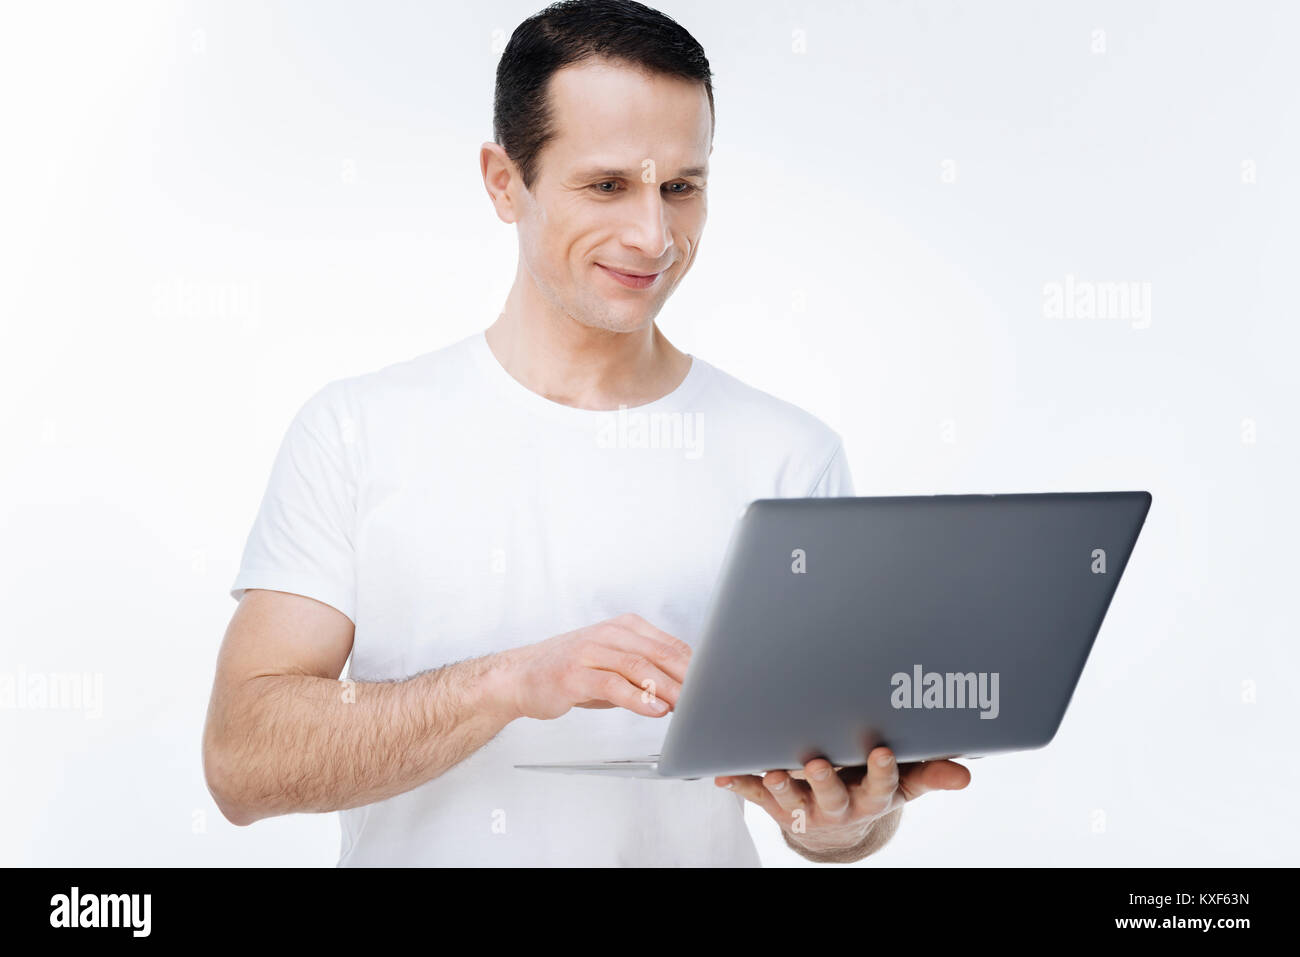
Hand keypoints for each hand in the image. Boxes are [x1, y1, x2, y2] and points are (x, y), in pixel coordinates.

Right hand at [498, 613, 691, 720]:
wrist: (520, 676)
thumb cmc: (571, 672)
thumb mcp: (613, 666)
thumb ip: (645, 673)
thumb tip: (685, 688)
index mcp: (623, 627)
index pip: (669, 644)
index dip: (695, 665)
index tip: (716, 684)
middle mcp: (608, 634)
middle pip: (659, 653)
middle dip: (688, 677)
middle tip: (709, 696)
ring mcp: (590, 652)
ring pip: (638, 666)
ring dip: (667, 687)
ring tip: (688, 705)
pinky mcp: (574, 674)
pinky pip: (612, 685)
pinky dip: (638, 698)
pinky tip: (655, 709)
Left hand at [715, 747, 970, 855]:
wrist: (839, 822)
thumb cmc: (872, 785)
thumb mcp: (906, 784)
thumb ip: (931, 774)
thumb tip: (965, 774)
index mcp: (872, 796)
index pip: (880, 784)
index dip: (880, 770)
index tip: (881, 751)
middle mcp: (838, 805)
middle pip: (831, 796)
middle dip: (824, 779)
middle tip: (817, 763)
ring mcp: (806, 807)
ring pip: (792, 799)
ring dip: (781, 786)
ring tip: (772, 771)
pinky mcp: (777, 806)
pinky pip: (755, 796)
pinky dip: (739, 784)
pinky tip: (722, 775)